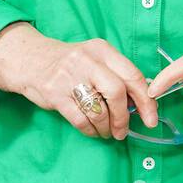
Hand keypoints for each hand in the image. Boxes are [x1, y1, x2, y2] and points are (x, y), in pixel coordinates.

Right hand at [0, 23, 159, 139]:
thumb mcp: (95, 59)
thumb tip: (142, 103)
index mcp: (102, 50)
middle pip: (117, 92)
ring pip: (98, 109)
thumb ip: (117, 76)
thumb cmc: (71, 64)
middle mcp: (87, 61)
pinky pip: (80, 119)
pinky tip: (93, 131)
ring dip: (107, 127)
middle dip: (124, 117)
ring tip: (108, 132)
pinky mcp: (55, 94)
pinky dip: (90, 130)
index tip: (151, 118)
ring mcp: (69, 77)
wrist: (31, 59)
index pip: (132, 75)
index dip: (146, 101)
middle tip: (125, 130)